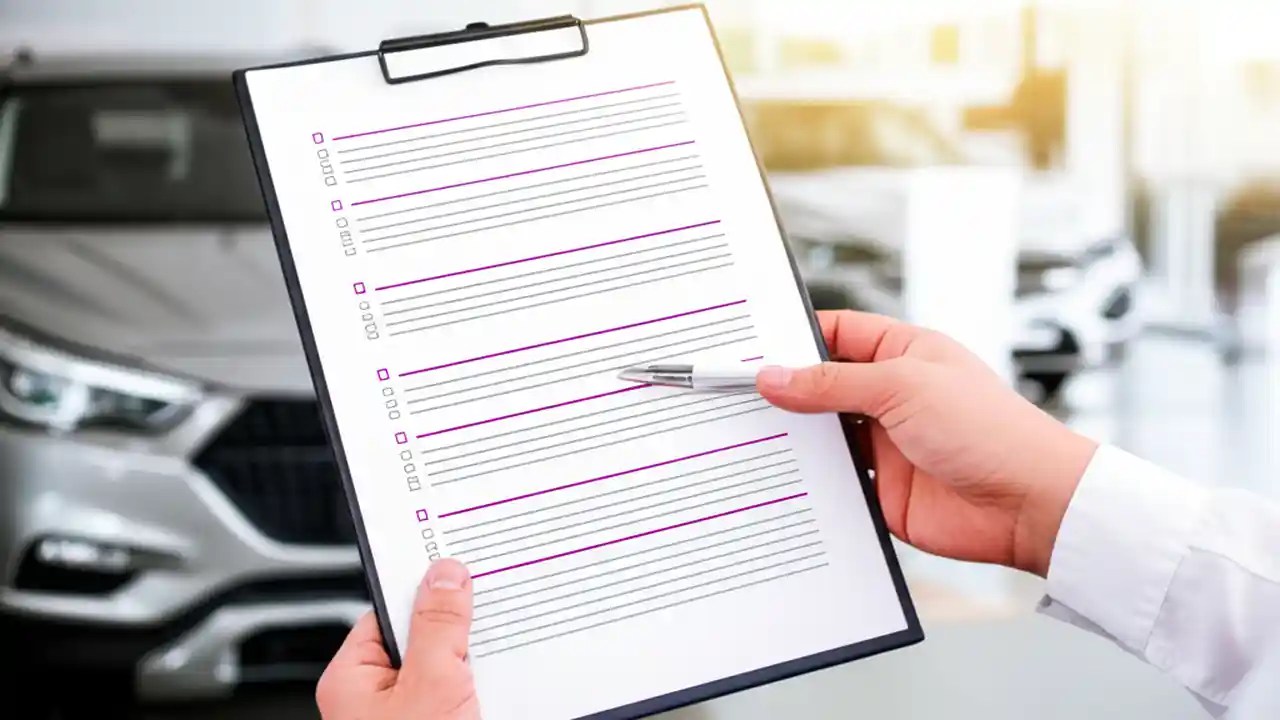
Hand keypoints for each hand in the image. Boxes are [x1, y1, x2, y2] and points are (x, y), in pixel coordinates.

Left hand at [317, 559, 479, 719]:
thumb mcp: (432, 683)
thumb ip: (439, 625)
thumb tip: (445, 576)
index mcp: (352, 678)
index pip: (388, 611)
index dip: (423, 589)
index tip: (454, 566)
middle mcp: (372, 696)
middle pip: (421, 638)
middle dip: (455, 631)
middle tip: (483, 625)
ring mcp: (404, 713)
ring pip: (444, 670)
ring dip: (472, 665)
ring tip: (487, 673)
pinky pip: (457, 695)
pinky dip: (478, 690)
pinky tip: (492, 693)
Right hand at [757, 310, 1097, 576]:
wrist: (1028, 504)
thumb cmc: (989, 430)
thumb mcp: (902, 387)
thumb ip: (832, 383)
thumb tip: (775, 377)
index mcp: (903, 354)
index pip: (836, 333)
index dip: (794, 338)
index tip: (750, 347)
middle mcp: (891, 395)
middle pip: (821, 385)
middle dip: (784, 390)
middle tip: (734, 391)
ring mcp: (885, 443)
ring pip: (822, 435)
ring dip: (793, 437)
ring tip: (744, 433)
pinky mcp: (881, 488)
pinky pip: (832, 482)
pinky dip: (808, 480)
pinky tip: (778, 477)